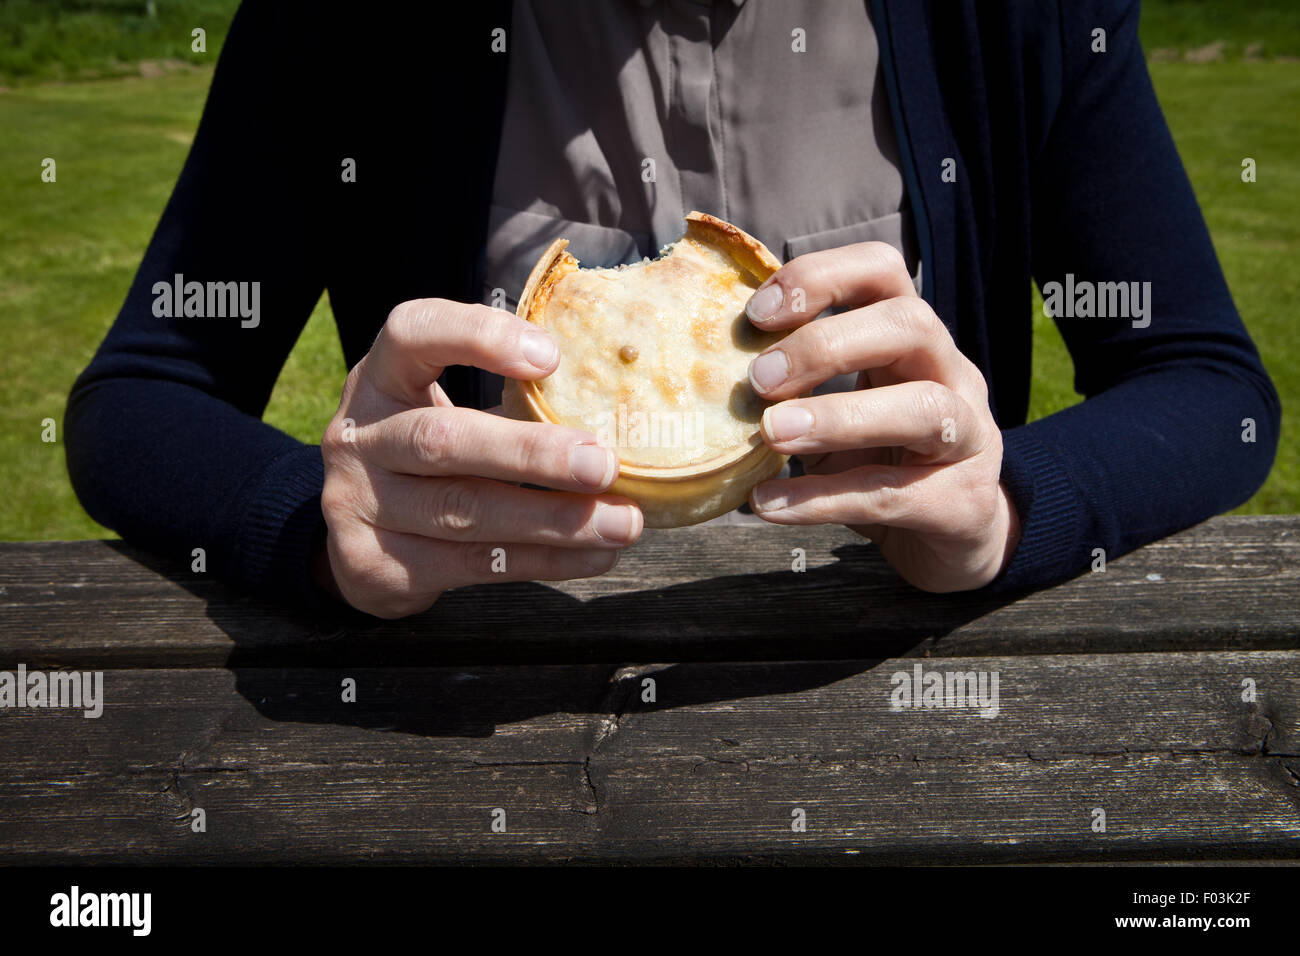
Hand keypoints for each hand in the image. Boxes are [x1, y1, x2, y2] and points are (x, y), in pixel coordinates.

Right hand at [316, 299, 642, 617]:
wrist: (350, 539)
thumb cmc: (425, 454)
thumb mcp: (442, 407)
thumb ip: (507, 401)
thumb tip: (620, 406)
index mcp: (380, 378)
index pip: (413, 333)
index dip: (478, 337)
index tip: (551, 357)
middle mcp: (361, 438)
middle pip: (443, 440)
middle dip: (532, 455)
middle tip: (604, 464)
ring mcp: (359, 505)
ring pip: (465, 513)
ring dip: (554, 520)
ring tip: (622, 523)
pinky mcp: (377, 565)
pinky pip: (472, 564)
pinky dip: (542, 561)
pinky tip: (594, 554)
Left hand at [743, 242, 1018, 591]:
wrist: (953, 535)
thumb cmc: (882, 458)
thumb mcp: (843, 408)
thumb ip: (796, 383)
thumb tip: (702, 367)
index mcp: (913, 339)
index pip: (883, 271)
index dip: (820, 277)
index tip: (757, 313)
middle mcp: (951, 375)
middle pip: (909, 326)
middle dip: (827, 345)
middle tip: (759, 379)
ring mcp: (967, 439)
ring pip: (920, 409)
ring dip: (837, 417)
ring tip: (771, 435)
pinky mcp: (960, 503)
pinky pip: (891, 495)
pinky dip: (822, 499)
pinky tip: (767, 504)